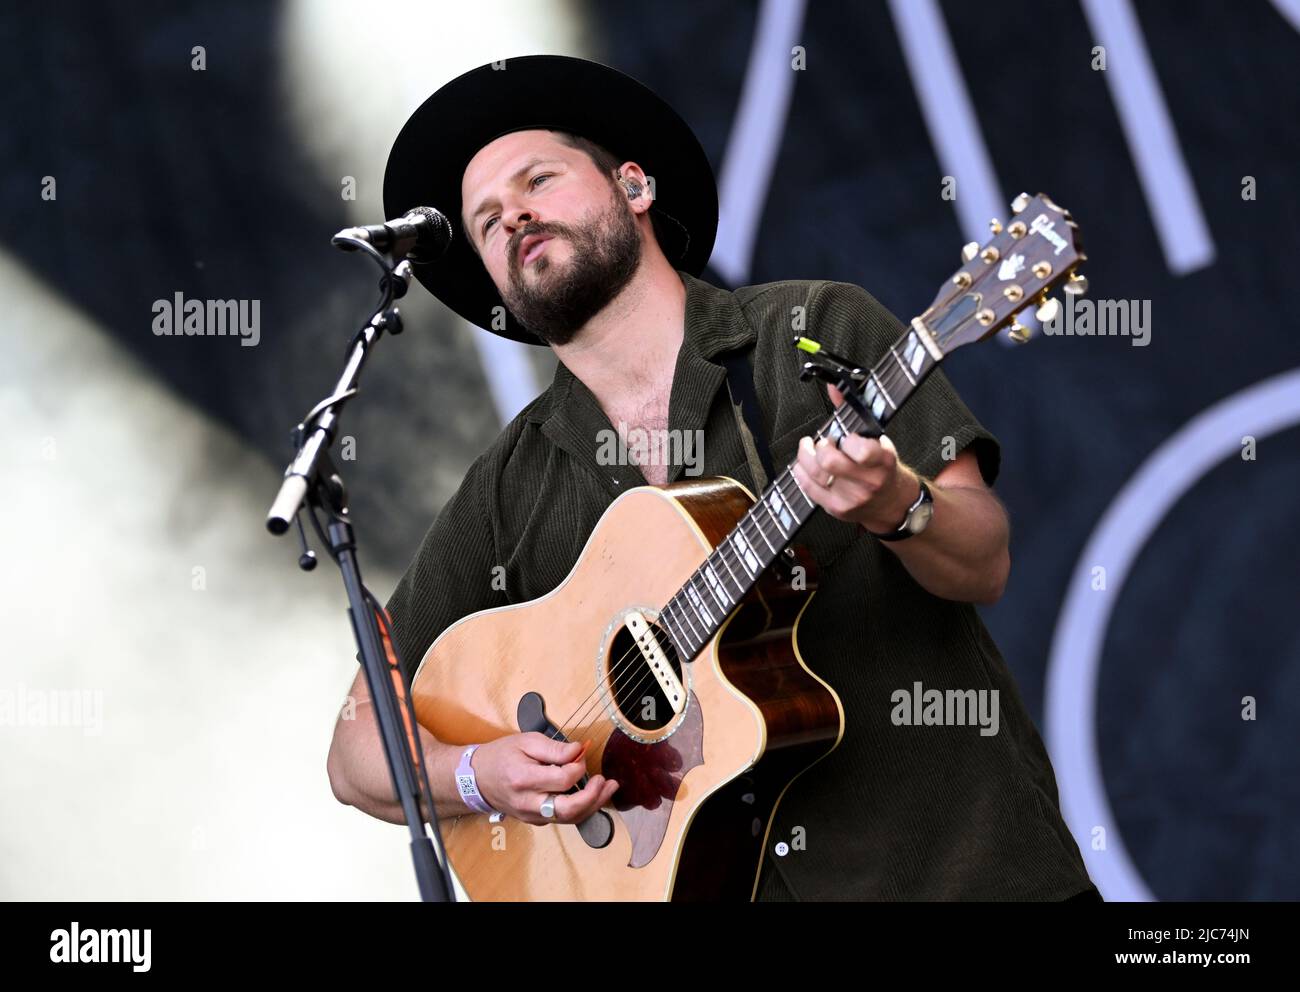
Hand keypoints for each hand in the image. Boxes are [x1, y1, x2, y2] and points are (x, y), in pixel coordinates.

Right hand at [471, 732, 618, 825]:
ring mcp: (531, 816)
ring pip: (569, 818)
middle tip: (606, 781)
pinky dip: (580, 809)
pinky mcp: (535, 821)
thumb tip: (579, 750)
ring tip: (608, 788)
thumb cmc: (501, 756)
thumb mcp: (526, 742)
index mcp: (524, 780)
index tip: (581, 755)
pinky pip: (562, 819)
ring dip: (593, 805)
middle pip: (569, 809)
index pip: (563, 780)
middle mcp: (528, 803)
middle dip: (593, 797)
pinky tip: (591, 795)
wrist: (477, 779)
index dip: (578, 768)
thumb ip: (554, 748)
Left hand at [790, 383, 920, 532]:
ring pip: (815, 475)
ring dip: (805, 456)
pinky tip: (804, 464)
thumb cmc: (883, 468)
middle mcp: (868, 482)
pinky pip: (809, 488)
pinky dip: (801, 471)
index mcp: (882, 462)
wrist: (892, 504)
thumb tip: (833, 387)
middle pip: (830, 463)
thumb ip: (854, 413)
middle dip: (820, 447)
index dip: (847, 440)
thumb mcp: (878, 439)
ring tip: (809, 448)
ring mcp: (851, 498)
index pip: (861, 451)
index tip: (845, 437)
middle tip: (823, 442)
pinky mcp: (837, 509)